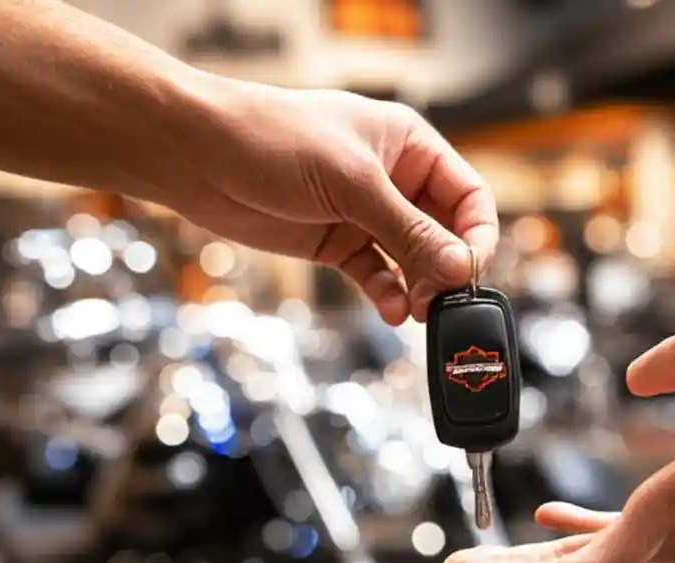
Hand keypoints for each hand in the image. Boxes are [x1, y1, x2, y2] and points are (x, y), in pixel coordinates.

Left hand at [177, 77, 496, 324]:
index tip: (468, 272)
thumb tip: (460, 268)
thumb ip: (409, 230)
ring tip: (415, 311)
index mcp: (409, 145)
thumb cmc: (270, 139)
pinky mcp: (335, 242)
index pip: (468, 196)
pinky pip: (376, 275)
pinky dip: (386, 295)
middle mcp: (393, 179)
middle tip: (439, 301)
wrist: (198, 155)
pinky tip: (389, 310)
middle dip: (446, 270)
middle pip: (444, 234)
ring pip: (411, 260)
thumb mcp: (351, 183)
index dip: (476, 236)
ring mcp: (363, 213)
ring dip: (418, 288)